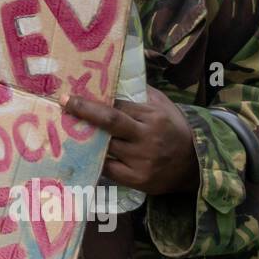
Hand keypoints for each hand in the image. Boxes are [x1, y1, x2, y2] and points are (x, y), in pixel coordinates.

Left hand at [63, 86, 199, 196]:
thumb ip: (140, 94)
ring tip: (67, 129)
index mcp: (153, 117)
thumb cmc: (173, 130)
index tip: (73, 95)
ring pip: (105, 146)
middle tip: (65, 103)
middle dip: (85, 111)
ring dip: (86, 138)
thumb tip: (114, 78)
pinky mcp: (137, 179)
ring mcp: (142, 161)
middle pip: (110, 122)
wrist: (194, 166)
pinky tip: (84, 152)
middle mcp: (147, 138)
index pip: (118, 106)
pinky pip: (108, 168)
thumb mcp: (163, 106)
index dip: (95, 100)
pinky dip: (96, 160)